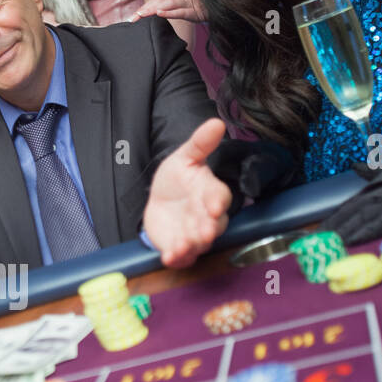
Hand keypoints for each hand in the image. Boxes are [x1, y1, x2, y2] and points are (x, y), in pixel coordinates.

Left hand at [130, 0, 206, 24]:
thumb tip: (157, 17)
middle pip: (157, 2)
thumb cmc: (200, 10)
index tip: (132, 18)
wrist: (219, 7)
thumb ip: (171, 12)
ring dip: (152, 9)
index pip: (155, 3)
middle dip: (143, 10)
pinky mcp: (194, 11)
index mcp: (174, 0)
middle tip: (132, 19)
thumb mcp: (183, 10)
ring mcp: (186, 3)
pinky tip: (160, 13)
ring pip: (166, 4)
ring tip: (141, 15)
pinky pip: (180, 11)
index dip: (143, 9)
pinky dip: (169, 12)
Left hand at [143, 118, 231, 267]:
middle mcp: (206, 217)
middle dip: (208, 229)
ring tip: (182, 247)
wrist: (162, 199)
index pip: (219, 197)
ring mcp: (194, 234)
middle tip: (204, 233)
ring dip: (191, 246)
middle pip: (213, 225)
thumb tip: (216, 122)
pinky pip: (182, 257)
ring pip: (198, 243)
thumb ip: (200, 143)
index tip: (214, 206)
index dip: (217, 202)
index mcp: (210, 193)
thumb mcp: (185, 157)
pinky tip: (168, 258)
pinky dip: (177, 259)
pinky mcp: (180, 247)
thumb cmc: (178, 178)